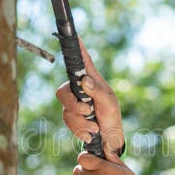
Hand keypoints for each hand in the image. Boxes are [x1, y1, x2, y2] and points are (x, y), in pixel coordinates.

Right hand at [56, 39, 124, 157]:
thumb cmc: (112, 117)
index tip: (74, 34)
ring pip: (65, 110)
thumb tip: (84, 81)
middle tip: (88, 111)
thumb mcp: (109, 104)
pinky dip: (79, 130)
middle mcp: (79, 89)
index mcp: (91, 80)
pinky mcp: (71, 116)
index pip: (83, 61)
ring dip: (81, 122)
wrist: (109, 140)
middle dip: (74, 105)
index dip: (78, 48)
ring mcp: (74, 103)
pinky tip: (90, 133)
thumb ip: (97, 92)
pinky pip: (67, 121)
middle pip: (62, 91)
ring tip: (94, 127)